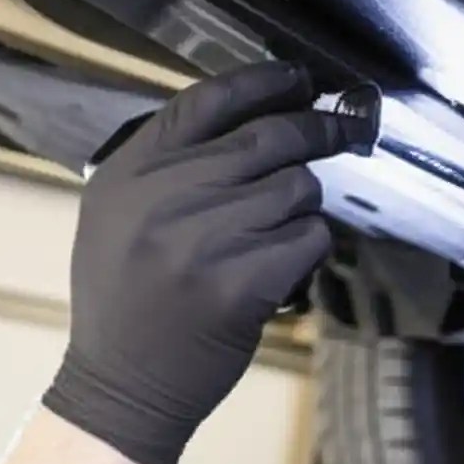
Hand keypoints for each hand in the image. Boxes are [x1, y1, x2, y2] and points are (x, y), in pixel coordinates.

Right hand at [43, 62, 349, 463]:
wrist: (122, 386)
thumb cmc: (128, 300)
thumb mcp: (118, 215)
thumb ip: (169, 165)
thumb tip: (253, 118)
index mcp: (129, 173)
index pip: (207, 101)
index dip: (264, 81)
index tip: (301, 78)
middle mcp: (164, 198)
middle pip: (267, 138)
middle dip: (318, 129)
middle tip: (346, 129)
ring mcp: (203, 240)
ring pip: (297, 188)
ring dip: (305, 204)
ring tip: (280, 231)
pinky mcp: (242, 283)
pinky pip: (309, 237)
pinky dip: (311, 246)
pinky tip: (286, 265)